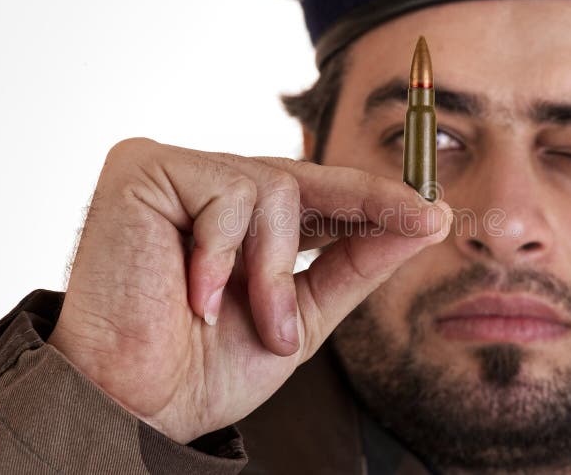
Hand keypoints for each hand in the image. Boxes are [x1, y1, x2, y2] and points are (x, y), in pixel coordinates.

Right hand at [47, 138, 451, 443]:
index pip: (317, 197)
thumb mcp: (303, 315)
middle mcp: (210, 190)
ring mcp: (178, 174)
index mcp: (242, 224)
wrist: (136, 404)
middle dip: (368, 205)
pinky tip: (193, 294)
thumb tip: (425, 222)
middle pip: (307, 177)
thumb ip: (356, 265)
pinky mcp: (143, 166)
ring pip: (275, 187)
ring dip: (273, 268)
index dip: (375, 203)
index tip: (434, 213)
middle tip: (427, 218)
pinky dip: (223, 254)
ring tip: (244, 316)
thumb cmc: (206, 366)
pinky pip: (226, 193)